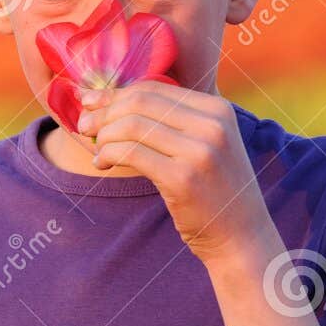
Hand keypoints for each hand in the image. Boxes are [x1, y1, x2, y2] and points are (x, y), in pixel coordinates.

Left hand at [75, 81, 276, 262]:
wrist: (240, 236)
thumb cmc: (213, 190)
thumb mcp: (205, 145)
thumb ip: (170, 121)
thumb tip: (108, 100)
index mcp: (218, 109)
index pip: (153, 88)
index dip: (115, 94)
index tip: (90, 104)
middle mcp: (213, 125)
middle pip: (140, 103)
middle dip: (104, 112)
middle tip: (84, 126)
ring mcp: (200, 151)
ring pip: (132, 126)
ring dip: (104, 136)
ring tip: (98, 151)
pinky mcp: (183, 178)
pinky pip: (130, 153)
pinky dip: (108, 155)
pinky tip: (102, 164)